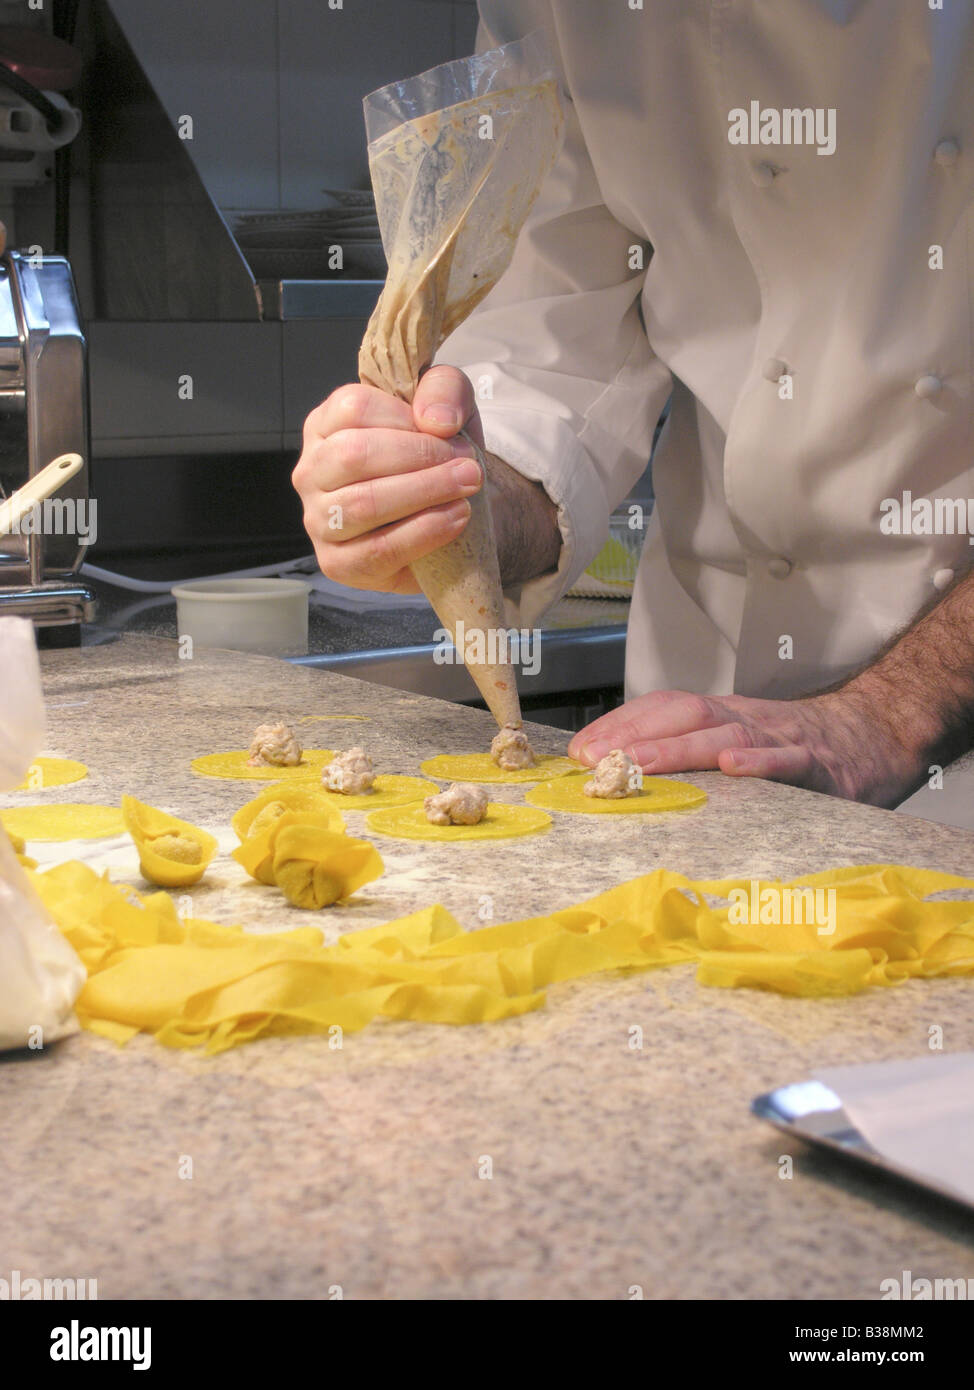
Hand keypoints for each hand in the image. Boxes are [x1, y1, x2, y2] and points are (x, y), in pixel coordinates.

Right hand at [292, 365, 484, 593]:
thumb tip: (435, 420)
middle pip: (354, 455)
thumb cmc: (436, 458)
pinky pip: (378, 550)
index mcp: (326, 425)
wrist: (450, 514)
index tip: (448, 432)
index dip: (406, 418)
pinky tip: (455, 519)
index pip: (353, 408)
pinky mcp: (338, 563)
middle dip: (420, 458)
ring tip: (465, 489)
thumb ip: (445, 389)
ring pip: (363, 503)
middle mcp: (312, 472)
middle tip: (467, 466)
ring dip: (424, 493)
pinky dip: (423, 533)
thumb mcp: (447, 408)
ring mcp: (318, 520)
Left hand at [567, 685, 927, 806]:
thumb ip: (692, 756)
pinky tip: (734, 769)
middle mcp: (743, 718)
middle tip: (592, 760)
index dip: (619, 725)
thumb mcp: (739, 742)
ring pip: (724, 733)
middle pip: (682, 714)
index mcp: (721, 714)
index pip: (661, 708)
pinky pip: (787, 760)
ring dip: (677, 749)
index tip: (576, 750)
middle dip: (633, 734)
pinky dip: (759, 762)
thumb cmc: (796, 749)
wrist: (875, 735)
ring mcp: (779, 737)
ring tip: (638, 764)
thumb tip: (623, 775)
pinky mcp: (818, 764)